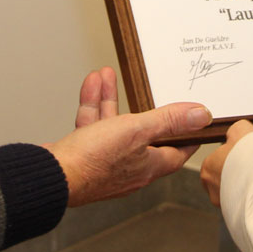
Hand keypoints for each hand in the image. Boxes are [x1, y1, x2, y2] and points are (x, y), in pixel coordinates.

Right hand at [45, 67, 211, 206]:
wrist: (51, 175)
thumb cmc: (93, 162)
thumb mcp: (137, 131)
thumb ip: (169, 121)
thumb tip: (201, 115)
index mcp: (148, 166)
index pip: (177, 151)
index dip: (187, 135)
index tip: (195, 124)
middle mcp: (128, 167)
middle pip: (142, 133)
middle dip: (142, 106)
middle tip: (148, 90)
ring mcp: (105, 162)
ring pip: (113, 126)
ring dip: (111, 99)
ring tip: (107, 76)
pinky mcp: (84, 156)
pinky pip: (92, 127)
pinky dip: (93, 105)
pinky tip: (92, 85)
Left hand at [199, 119, 252, 206]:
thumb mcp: (242, 129)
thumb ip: (235, 130)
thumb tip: (235, 132)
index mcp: (207, 168)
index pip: (215, 159)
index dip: (232, 155)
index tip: (244, 153)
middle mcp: (211, 189)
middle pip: (223, 177)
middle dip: (236, 173)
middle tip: (252, 165)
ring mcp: (224, 205)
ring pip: (233, 192)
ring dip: (244, 186)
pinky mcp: (237, 216)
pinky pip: (243, 204)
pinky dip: (251, 198)